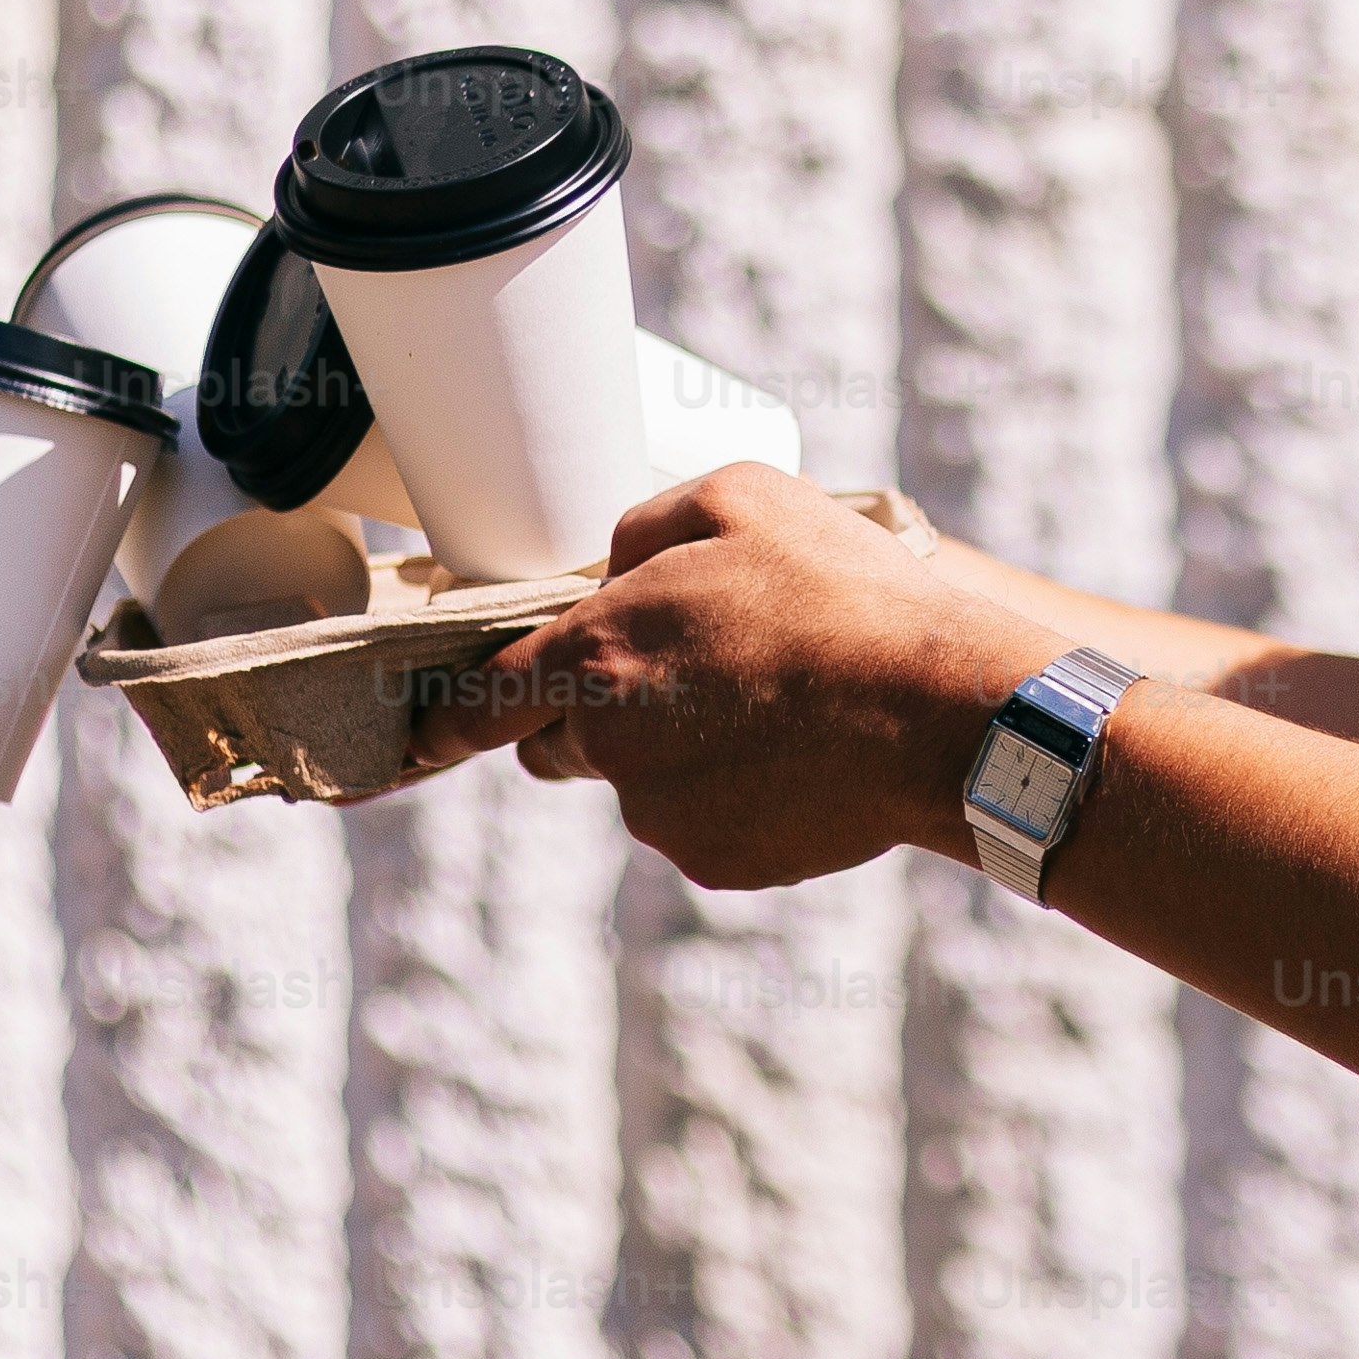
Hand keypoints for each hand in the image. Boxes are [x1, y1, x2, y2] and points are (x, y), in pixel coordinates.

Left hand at [409, 462, 1067, 892]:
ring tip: (773, 709)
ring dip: (678, 752)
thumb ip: (641, 528)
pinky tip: (798, 757)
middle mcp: (609, 745)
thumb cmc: (842, 590)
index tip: (419, 738)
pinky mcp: (714, 861)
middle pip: (561, 744)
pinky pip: (700, 825)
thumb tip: (607, 574)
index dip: (446, 719)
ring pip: (639, 784)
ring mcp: (660, 813)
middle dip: (597, 715)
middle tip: (689, 678)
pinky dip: (734, 797)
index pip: (484, 698)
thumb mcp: (739, 498)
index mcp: (595, 655)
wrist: (939, 711)